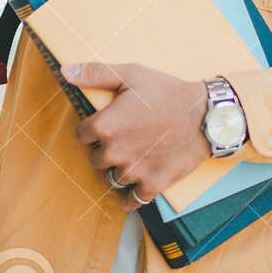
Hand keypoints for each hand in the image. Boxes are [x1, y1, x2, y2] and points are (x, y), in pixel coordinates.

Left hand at [61, 62, 210, 211]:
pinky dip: (130, 198)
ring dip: (118, 171)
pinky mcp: (154, 184)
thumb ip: (95, 73)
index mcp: (105, 126)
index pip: (81, 135)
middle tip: (122, 139)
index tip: (104, 124)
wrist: (206, 115)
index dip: (92, 129)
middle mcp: (115, 152)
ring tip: (131, 158)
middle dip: (104, 150)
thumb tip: (65, 71)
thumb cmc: (167, 92)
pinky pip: (133, 200)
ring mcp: (134, 171)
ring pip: (112, 179)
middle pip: (95, 159)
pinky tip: (133, 191)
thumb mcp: (130, 75)